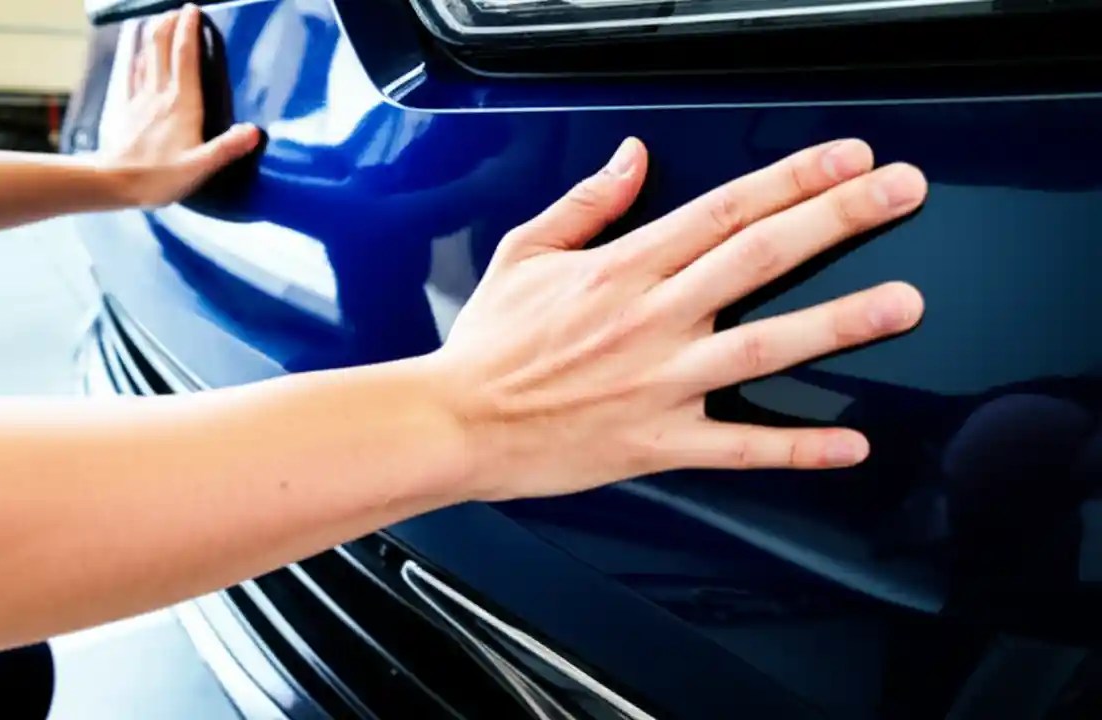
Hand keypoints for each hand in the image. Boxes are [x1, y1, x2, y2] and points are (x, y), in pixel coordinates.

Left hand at [98, 4, 259, 207]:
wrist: (113, 184)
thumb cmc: (158, 178)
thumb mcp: (199, 167)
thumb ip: (227, 148)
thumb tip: (254, 131)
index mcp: (182, 104)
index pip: (185, 56)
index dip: (189, 29)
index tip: (193, 9)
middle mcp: (160, 95)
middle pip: (161, 47)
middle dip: (169, 23)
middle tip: (177, 10)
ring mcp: (140, 100)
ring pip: (146, 56)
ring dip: (153, 35)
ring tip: (159, 21)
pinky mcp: (126, 110)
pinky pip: (132, 74)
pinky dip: (136, 57)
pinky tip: (137, 53)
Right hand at [432, 138, 927, 500]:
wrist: (456, 424)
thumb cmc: (490, 346)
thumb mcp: (525, 253)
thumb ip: (587, 203)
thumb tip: (632, 158)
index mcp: (620, 269)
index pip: (723, 209)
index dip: (791, 178)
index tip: (845, 159)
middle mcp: (650, 320)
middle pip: (759, 257)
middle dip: (838, 218)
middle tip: (900, 192)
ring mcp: (659, 384)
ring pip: (763, 347)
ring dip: (837, 322)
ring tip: (900, 303)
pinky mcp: (658, 443)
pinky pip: (738, 448)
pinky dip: (796, 448)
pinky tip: (849, 443)